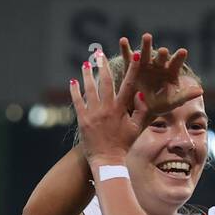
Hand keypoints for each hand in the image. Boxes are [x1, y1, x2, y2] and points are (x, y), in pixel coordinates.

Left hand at [69, 46, 144, 163]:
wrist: (107, 161)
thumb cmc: (123, 145)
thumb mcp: (136, 129)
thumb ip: (141, 111)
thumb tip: (141, 94)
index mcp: (121, 109)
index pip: (128, 85)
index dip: (131, 69)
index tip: (132, 55)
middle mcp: (107, 108)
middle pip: (105, 81)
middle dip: (102, 66)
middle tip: (99, 53)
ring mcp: (93, 113)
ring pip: (89, 89)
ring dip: (87, 74)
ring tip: (86, 64)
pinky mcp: (83, 120)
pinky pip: (77, 102)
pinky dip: (75, 91)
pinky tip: (73, 81)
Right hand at [119, 33, 201, 116]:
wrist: (140, 107)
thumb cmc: (159, 104)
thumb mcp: (172, 102)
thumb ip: (185, 96)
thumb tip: (200, 91)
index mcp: (169, 72)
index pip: (175, 63)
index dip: (179, 58)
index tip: (183, 52)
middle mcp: (158, 65)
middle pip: (161, 57)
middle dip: (162, 54)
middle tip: (164, 51)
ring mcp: (145, 64)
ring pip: (145, 53)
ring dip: (146, 45)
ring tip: (146, 37)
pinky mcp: (132, 66)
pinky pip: (128, 56)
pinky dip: (125, 48)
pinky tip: (123, 40)